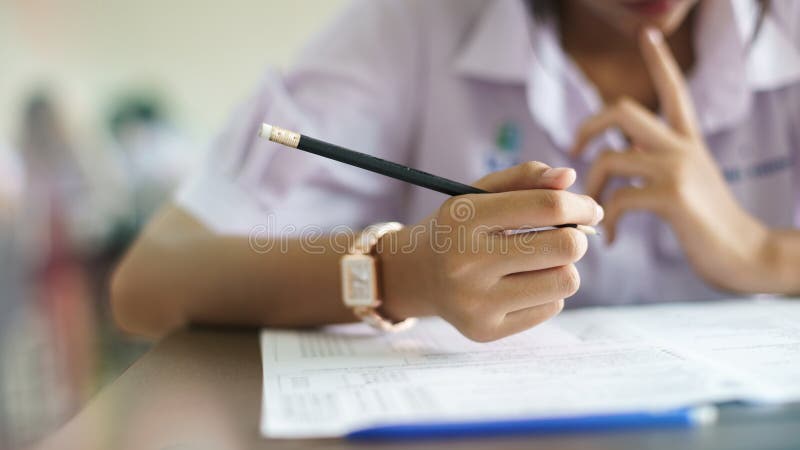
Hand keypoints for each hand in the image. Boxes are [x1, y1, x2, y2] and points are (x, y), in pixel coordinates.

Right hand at [378, 162, 602, 341]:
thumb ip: (525, 179)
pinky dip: (545, 292)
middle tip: (565, 237)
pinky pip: (550, 308)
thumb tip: (570, 178)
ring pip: (564, 282)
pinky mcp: (484, 331)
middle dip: (575, 239)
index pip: (546, 207)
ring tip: (539, 262)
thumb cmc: (459, 228)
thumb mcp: (480, 194)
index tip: (591, 210)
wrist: (417, 275)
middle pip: (564, 248)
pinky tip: (520, 285)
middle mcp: (464, 262)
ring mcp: (474, 302)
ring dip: (562, 268)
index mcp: (463, 218)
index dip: (580, 206)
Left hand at [571, 27, 770, 291]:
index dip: (658, 60)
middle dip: (587, 126)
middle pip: (623, 110)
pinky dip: (607, 220)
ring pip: (609, 158)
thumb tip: (618, 150)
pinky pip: (618, 199)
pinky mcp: (672, 195)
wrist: (745, 255)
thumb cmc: (708, 223)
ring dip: (591, 187)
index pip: (673, 90)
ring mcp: (677, 168)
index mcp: (687, 140)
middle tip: (573, 150)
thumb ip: (656, 159)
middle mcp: (682, 146)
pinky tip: (612, 237)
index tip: (646, 35)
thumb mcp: (687, 179)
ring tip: (595, 211)